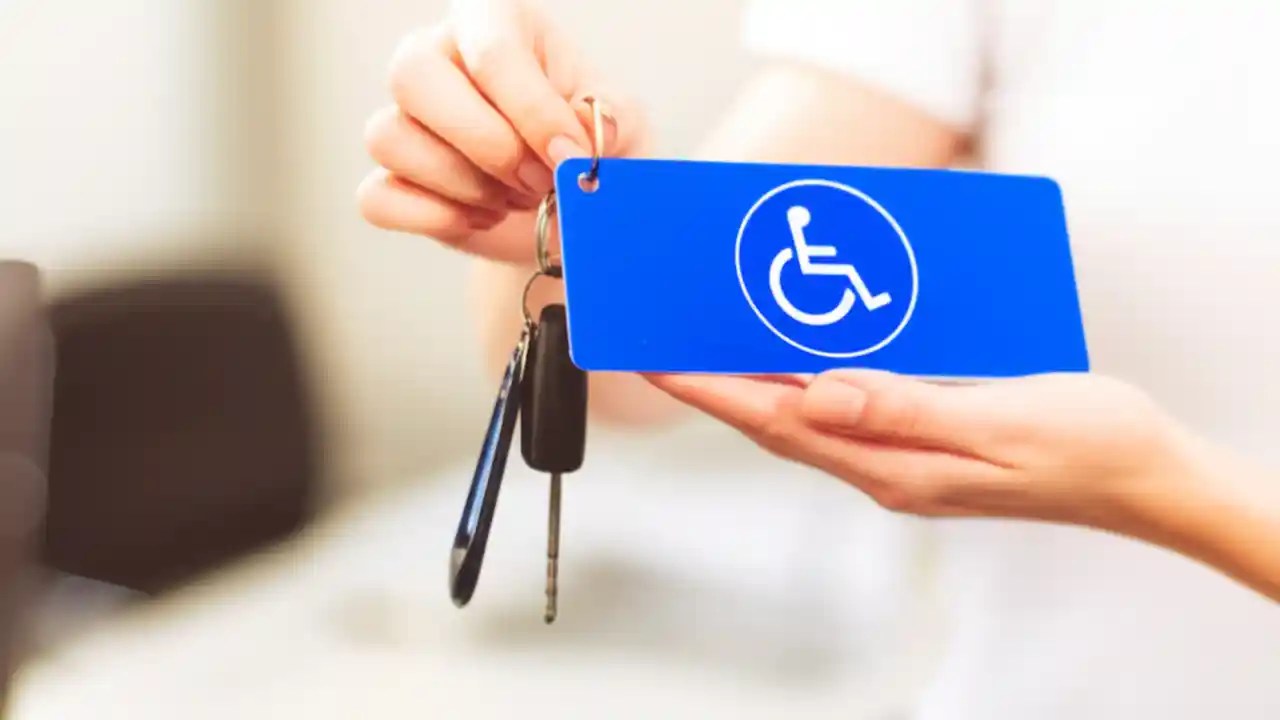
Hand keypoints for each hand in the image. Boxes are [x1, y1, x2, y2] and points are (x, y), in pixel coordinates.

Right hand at [357, 0, 646, 263]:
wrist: (573, 209)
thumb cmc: (594, 149)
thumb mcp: (622, 125)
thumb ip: (609, 118)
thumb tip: (577, 130)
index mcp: (494, 21)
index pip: (492, 51)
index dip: (532, 113)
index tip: (570, 156)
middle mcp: (438, 57)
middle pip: (413, 78)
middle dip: (488, 146)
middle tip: (538, 180)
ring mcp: (406, 117)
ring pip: (390, 139)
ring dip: (466, 185)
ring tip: (514, 197)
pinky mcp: (393, 178)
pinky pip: (378, 197)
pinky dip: (435, 217)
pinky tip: (482, 217)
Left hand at [648, 370, 1207, 534]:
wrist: (1146, 477)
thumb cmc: (1084, 447)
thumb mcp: (998, 422)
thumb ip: (905, 408)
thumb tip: (818, 393)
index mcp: (895, 467)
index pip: (779, 423)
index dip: (710, 391)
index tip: (654, 360)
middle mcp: (887, 468)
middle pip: (778, 421)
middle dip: (713, 383)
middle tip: (660, 341)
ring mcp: (903, 459)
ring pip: (809, 415)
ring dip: (755, 380)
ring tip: (709, 339)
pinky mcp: (924, 442)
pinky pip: (849, 408)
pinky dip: (811, 380)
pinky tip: (805, 353)